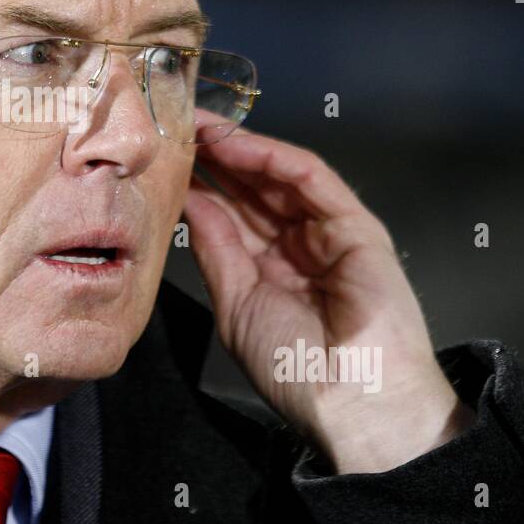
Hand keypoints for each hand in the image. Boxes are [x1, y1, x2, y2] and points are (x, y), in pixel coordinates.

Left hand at [182, 128, 476, 473]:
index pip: (232, 211)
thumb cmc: (294, 367)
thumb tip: (188, 201)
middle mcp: (299, 243)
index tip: (167, 157)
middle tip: (177, 124)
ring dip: (239, 147)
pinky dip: (273, 157)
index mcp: (271, 266)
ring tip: (199, 125)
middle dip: (216, 155)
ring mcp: (329, 231)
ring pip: (280, 176)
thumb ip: (216, 248)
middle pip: (253, 187)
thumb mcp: (236, 303)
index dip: (201, 182)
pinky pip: (311, 180)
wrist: (351, 400)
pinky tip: (237, 143)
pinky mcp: (356, 224)